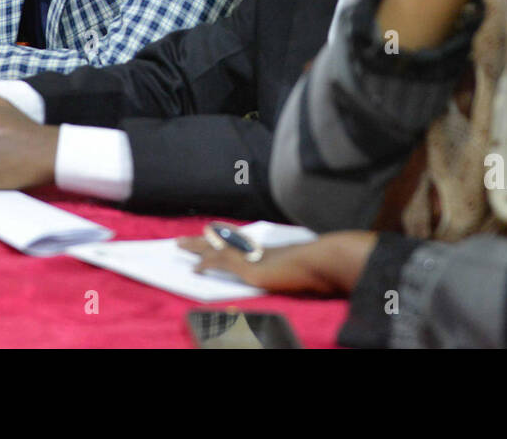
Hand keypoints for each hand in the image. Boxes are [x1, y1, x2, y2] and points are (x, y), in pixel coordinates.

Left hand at [175, 230, 378, 295]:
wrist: (326, 262)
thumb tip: (301, 271)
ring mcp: (254, 258)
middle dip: (203, 240)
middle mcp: (259, 250)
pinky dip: (207, 264)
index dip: (224, 239)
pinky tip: (196, 269)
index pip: (240, 243)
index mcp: (270, 251)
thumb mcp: (304, 268)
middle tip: (184, 238)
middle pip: (224, 241)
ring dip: (197, 247)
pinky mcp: (251, 269)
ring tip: (179, 244)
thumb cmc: (322, 266)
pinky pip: (222, 263)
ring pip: (218, 248)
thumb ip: (295, 269)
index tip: (212, 234)